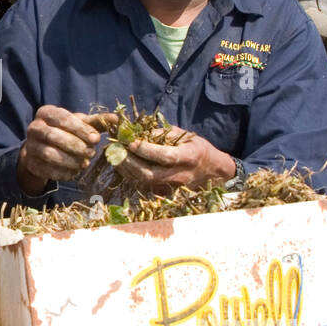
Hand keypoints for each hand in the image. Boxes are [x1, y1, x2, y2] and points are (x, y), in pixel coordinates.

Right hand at [17, 107, 115, 194]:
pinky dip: (64, 172)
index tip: (96, 139)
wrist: (42, 148)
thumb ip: (97, 122)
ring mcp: (30, 146)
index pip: (63, 119)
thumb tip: (117, 118)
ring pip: (49, 154)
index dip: (81, 129)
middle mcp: (34, 128)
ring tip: (84, 163)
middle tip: (91, 153)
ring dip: (70, 160)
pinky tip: (74, 171)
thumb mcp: (79, 124)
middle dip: (75, 146)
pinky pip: (47, 170)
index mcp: (46, 112)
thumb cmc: (65, 131)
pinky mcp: (31, 163)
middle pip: (54, 136)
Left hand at [116, 129, 236, 190]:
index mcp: (188, 157)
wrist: (212, 172)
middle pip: (149, 174)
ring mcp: (172, 187)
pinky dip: (131, 175)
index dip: (145, 150)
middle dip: (129, 163)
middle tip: (115, 150)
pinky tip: (122, 165)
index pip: (163, 156)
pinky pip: (144, 185)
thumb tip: (140, 132)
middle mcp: (180, 175)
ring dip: (126, 169)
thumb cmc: (197, 148)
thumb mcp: (185, 135)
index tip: (130, 142)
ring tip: (114, 156)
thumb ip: (163, 133)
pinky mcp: (165, 193)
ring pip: (144, 182)